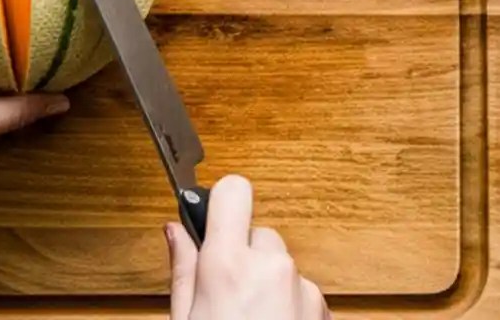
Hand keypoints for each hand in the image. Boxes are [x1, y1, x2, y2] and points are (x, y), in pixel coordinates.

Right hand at [168, 176, 329, 319]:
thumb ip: (183, 270)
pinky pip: (300, 288)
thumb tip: (175, 231)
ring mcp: (303, 287)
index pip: (233, 191)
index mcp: (229, 266)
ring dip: (267, 280)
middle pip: (257, 234)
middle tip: (227, 293)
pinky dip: (288, 301)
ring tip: (251, 316)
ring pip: (279, 263)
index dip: (221, 198)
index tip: (213, 212)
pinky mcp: (324, 307)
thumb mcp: (185, 318)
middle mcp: (271, 267)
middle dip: (243, 254)